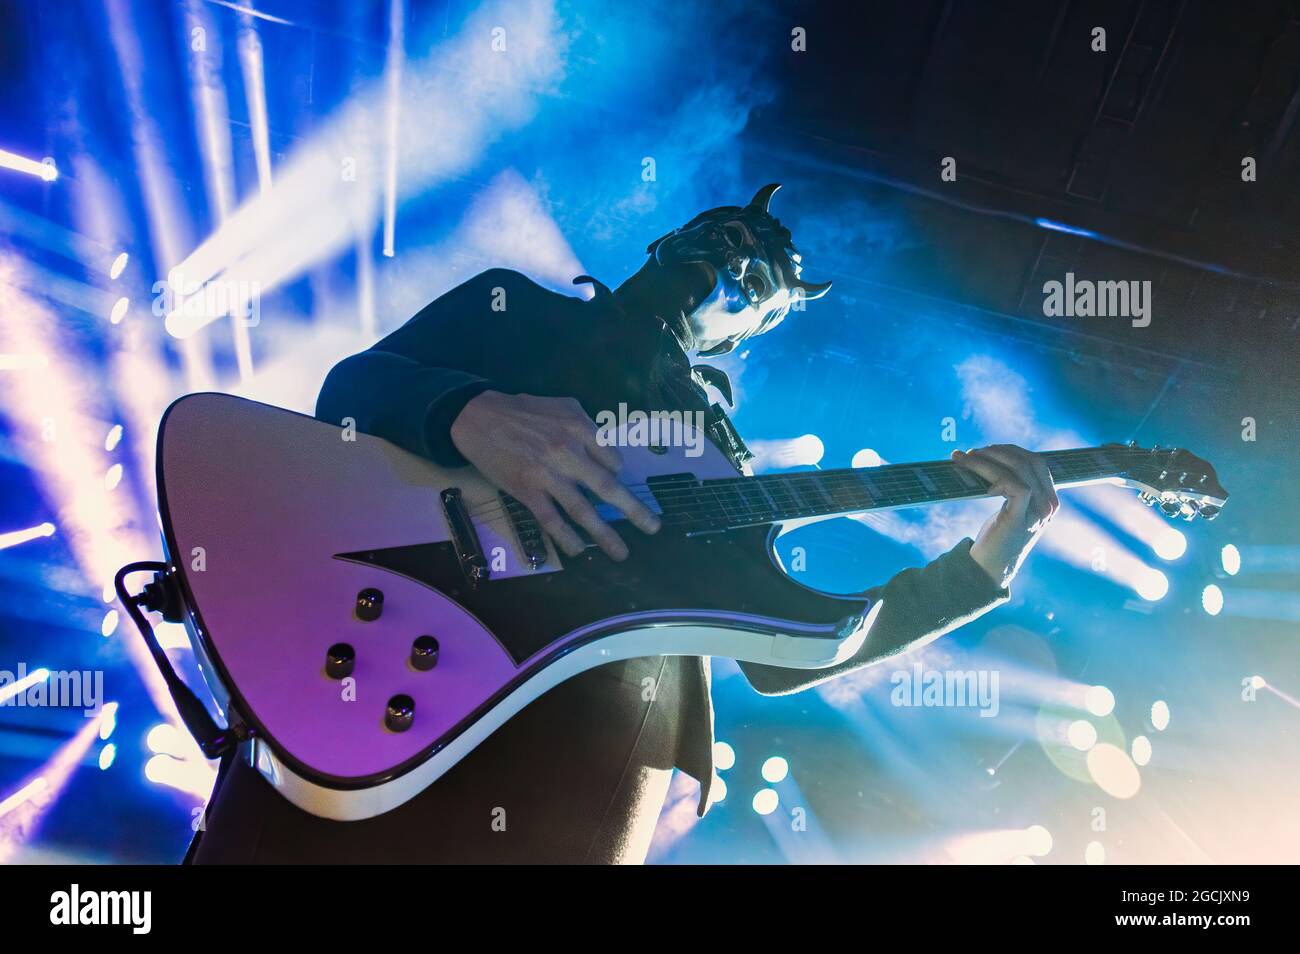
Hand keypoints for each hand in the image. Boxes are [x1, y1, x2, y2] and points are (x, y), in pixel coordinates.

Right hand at [449, 391, 660, 560]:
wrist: (478, 416)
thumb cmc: (522, 411)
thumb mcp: (562, 405)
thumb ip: (587, 426)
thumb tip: (607, 452)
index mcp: (580, 428)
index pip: (612, 460)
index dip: (616, 474)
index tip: (613, 482)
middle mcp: (568, 452)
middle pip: (607, 487)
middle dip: (634, 510)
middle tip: (653, 527)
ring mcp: (548, 475)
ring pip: (583, 510)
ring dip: (605, 534)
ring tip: (621, 552)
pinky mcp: (527, 490)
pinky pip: (551, 519)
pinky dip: (567, 537)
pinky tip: (579, 549)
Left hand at [951, 444, 1058, 588]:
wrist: (991, 567)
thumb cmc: (997, 535)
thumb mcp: (1011, 507)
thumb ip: (1013, 485)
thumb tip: (990, 454)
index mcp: (1049, 499)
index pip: (1037, 462)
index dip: (1011, 451)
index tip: (986, 450)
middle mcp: (1048, 504)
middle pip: (1030, 461)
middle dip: (999, 451)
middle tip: (972, 452)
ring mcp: (1037, 512)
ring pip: (1019, 469)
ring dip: (987, 459)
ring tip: (964, 458)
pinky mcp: (1020, 518)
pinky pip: (1009, 483)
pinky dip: (989, 473)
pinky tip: (976, 479)